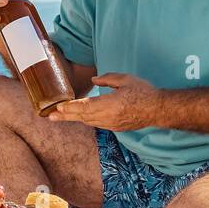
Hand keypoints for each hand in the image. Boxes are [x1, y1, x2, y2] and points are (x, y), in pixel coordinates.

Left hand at [47, 72, 161, 130]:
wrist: (158, 110)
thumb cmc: (143, 92)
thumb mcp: (125, 79)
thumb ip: (107, 79)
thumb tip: (93, 79)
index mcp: (110, 104)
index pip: (84, 106)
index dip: (69, 107)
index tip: (57, 107)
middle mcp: (108, 117)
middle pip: (82, 117)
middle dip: (65, 116)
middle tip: (49, 117)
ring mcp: (111, 124)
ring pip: (88, 122)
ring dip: (74, 119)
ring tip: (60, 117)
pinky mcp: (115, 128)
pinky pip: (96, 124)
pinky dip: (85, 120)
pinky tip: (80, 118)